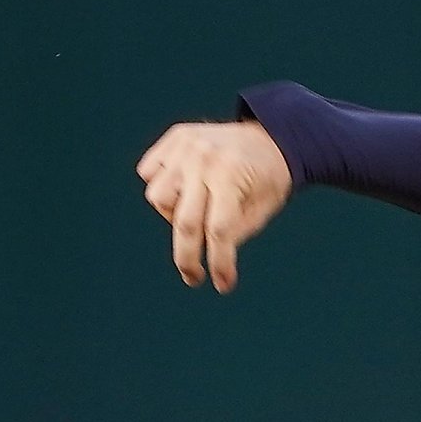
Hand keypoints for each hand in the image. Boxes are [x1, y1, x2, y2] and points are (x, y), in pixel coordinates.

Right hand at [137, 119, 293, 292]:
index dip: (219, 263)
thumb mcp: (262, 210)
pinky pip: (149, 171)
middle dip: (188, 258)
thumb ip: (233, 233)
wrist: (271, 136)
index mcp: (232, 175)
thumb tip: (203, 256)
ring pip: (158, 197)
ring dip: (172, 215)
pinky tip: (183, 190)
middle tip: (194, 278)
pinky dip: (162, 186)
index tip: (223, 285)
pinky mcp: (175, 138)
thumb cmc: (268, 180)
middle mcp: (204, 158)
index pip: (219, 230)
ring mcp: (186, 145)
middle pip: (185, 221)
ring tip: (195, 213)